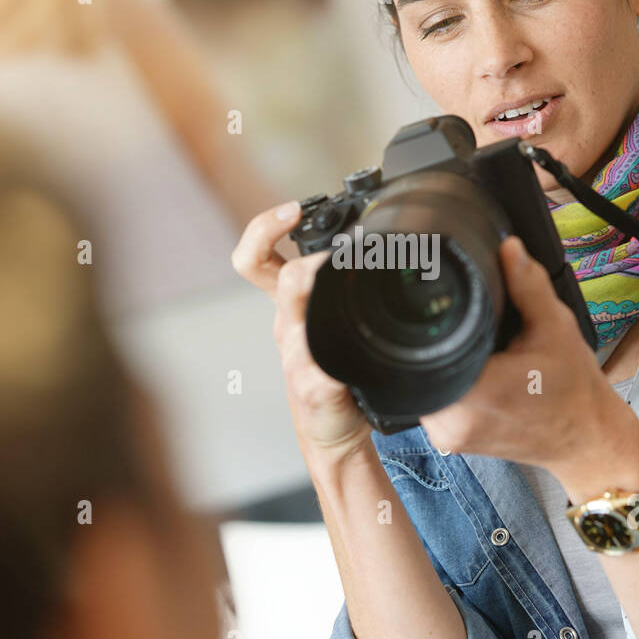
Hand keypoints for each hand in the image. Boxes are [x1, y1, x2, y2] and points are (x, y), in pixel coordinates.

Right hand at [231, 202, 373, 464]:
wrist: (332, 429)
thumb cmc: (336, 371)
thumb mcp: (330, 320)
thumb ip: (341, 284)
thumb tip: (382, 237)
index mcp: (290, 305)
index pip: (256, 259)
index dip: (265, 229)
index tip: (292, 210)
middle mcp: (288, 327)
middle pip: (282, 282)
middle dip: (307, 267)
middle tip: (332, 260)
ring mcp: (296, 359)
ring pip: (296, 324)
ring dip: (315, 307)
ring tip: (339, 294)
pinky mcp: (313, 389)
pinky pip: (318, 372)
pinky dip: (330, 370)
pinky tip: (343, 368)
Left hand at [419, 236, 638, 494]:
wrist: (589, 442)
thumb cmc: (575, 390)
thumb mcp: (556, 328)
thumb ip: (527, 284)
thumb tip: (505, 247)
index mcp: (473, 396)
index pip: (422, 349)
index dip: (425, 320)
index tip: (436, 298)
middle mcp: (450, 422)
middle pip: (414, 364)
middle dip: (434, 337)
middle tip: (457, 314)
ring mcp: (446, 436)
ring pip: (418, 382)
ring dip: (438, 358)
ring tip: (466, 339)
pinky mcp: (449, 439)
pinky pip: (431, 398)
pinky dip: (446, 377)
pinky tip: (469, 363)